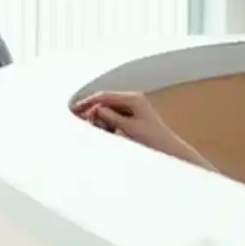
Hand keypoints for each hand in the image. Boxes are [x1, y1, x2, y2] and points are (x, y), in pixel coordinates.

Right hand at [72, 91, 186, 158]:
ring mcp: (132, 107)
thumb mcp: (129, 128)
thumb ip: (111, 117)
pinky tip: (106, 131)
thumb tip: (95, 109)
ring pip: (108, 109)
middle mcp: (132, 99)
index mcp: (133, 98)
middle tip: (80, 120)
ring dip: (100, 118)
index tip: (75, 109)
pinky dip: (107, 122)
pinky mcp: (132, 116)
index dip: (88, 102)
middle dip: (92, 110)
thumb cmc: (153, 139)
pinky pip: (113, 116)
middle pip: (105, 101)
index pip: (104, 96)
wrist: (169, 149)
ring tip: (96, 129)